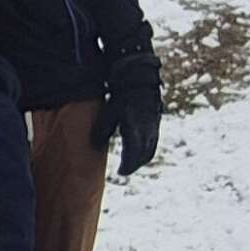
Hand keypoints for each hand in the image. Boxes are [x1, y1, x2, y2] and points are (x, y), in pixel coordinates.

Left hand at [94, 52, 161, 176]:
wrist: (138, 78)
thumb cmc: (120, 95)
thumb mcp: (108, 110)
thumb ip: (102, 129)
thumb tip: (94, 145)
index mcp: (134, 126)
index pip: (133, 152)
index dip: (128, 165)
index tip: (121, 172)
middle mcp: (146, 128)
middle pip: (143, 154)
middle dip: (134, 165)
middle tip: (124, 171)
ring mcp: (153, 126)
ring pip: (150, 149)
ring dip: (141, 159)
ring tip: (131, 165)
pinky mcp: (155, 123)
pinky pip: (153, 142)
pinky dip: (146, 151)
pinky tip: (138, 154)